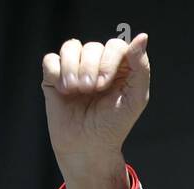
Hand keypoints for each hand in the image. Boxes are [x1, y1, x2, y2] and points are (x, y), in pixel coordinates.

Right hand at [41, 34, 150, 188]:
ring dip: (73, 68)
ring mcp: (75, 68)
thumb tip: (142, 37)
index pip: (115, 45)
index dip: (109, 59)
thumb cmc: (114, 125)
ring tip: (75, 91)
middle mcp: (98, 64)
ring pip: (71, 47)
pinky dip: (56, 72)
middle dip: (91, 67)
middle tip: (91, 90)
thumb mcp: (135, 99)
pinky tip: (63, 90)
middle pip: (92, 46)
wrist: (87, 146)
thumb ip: (141, 68)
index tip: (105, 84)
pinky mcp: (54, 76)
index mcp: (120, 68)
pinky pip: (51, 59)